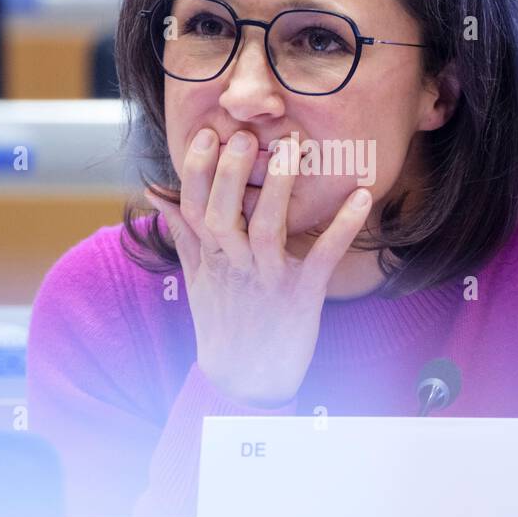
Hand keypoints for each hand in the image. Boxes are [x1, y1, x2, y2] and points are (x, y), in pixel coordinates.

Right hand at [144, 128, 372, 406]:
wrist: (246, 382)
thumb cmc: (222, 320)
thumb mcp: (197, 275)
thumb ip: (182, 230)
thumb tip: (157, 190)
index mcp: (211, 257)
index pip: (194, 208)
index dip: (198, 171)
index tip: (206, 134)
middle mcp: (235, 265)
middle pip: (224, 215)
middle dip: (230, 175)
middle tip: (243, 135)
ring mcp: (268, 280)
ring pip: (268, 230)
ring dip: (278, 189)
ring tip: (292, 149)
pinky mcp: (303, 296)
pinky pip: (322, 257)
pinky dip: (342, 227)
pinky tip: (360, 197)